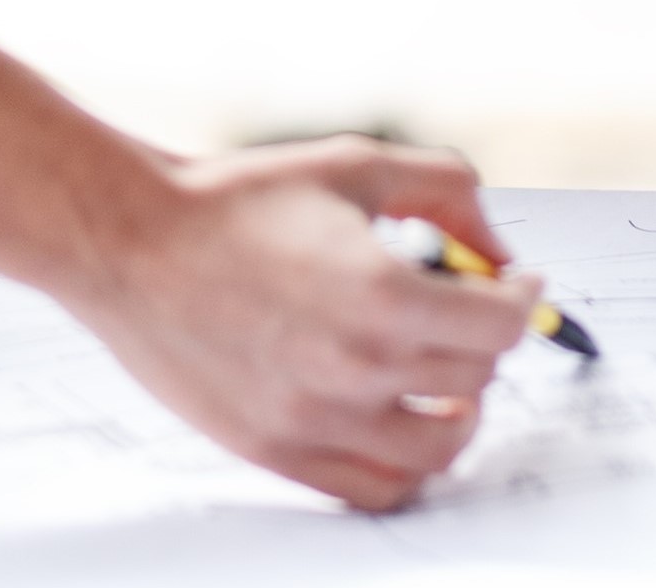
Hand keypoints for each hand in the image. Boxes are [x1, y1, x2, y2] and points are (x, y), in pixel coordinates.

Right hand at [59, 138, 537, 511]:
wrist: (132, 243)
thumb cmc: (232, 202)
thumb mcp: (355, 166)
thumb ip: (446, 191)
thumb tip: (495, 248)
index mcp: (382, 294)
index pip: (501, 327)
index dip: (523, 300)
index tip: (518, 287)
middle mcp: (356, 367)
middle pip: (476, 380)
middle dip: (484, 340)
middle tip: (469, 315)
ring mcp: (316, 420)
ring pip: (438, 449)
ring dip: (459, 413)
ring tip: (447, 385)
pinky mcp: (280, 450)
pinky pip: (375, 489)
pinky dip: (406, 466)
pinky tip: (399, 421)